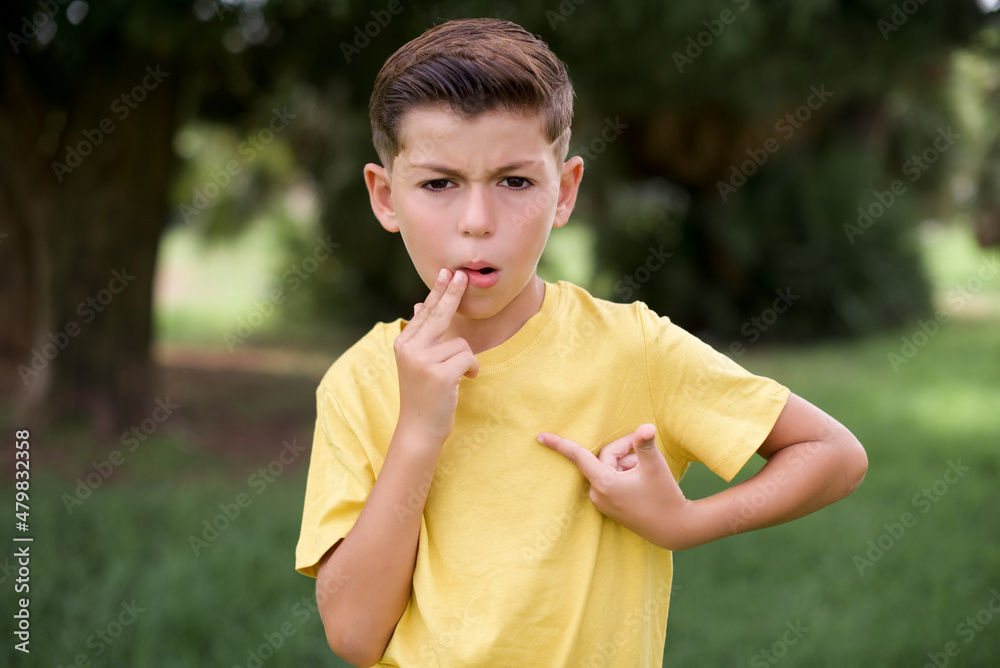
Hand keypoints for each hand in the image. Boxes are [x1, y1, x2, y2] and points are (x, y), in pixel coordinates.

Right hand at [394, 268, 478, 442]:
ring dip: (466, 360)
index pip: (426, 312)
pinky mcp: (439, 374)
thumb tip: (419, 305)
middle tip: (463, 275)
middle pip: (439, 314)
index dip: (439, 291)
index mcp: (404, 343)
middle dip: (452, 294)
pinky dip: (472, 369)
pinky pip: (468, 358)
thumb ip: (420, 335)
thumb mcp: (418, 362)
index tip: (448, 272)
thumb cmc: (424, 395)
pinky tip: (465, 380)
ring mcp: (423, 361)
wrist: (419, 429)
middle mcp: (410, 348)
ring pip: (460, 343)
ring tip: (458, 376)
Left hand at [536, 424, 700, 549]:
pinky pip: (611, 479)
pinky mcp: (608, 506)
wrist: (674, 528)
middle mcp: (598, 494)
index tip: (539, 436)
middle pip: (605, 457)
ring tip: (647, 474)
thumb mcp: (655, 467)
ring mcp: (602, 501)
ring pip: (610, 468)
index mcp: (604, 483)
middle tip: (646, 457)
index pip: (577, 456)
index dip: (558, 444)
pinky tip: (642, 483)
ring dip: (628, 464)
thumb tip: (645, 426)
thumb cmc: (665, 496)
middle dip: (626, 451)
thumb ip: (645, 444)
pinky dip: (625, 474)